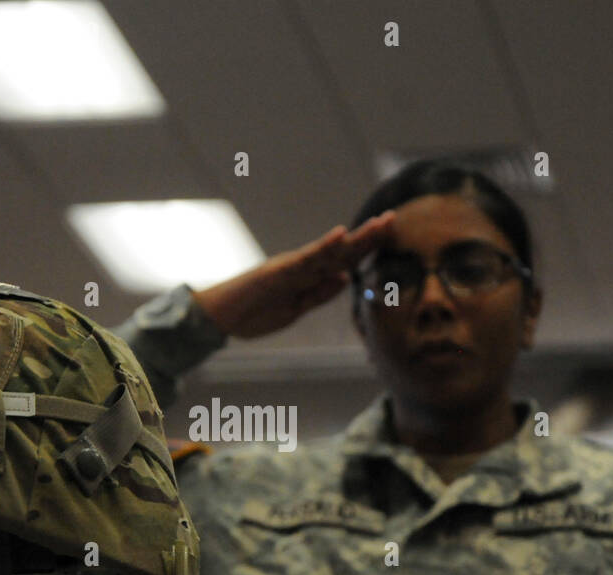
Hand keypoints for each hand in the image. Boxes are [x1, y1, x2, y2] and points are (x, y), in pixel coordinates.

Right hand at [192, 211, 394, 338]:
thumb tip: (345, 278)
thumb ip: (319, 294)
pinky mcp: (276, 271)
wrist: (219, 318)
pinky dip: (323, 247)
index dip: (366, 247)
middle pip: (341, 250)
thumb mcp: (295, 310)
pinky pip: (305, 259)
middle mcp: (302, 266)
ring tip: (379, 224)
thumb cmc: (253, 314)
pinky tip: (341, 235)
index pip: (343, 260)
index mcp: (307, 277)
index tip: (389, 233)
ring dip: (355, 238)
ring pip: (330, 251)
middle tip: (393, 218)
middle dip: (368, 236)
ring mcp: (290, 267)